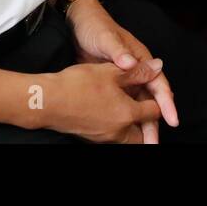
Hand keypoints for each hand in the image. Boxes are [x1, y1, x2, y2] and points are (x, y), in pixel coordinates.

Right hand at [46, 62, 166, 142]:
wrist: (49, 101)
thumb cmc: (79, 84)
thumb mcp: (111, 71)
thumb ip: (138, 72)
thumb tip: (157, 67)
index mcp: (128, 113)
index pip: (153, 112)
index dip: (158, 103)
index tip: (153, 95)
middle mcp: (118, 130)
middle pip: (141, 135)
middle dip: (145, 125)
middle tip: (146, 113)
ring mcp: (103, 136)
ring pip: (126, 138)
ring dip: (130, 128)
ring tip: (127, 112)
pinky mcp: (91, 137)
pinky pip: (111, 137)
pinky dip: (115, 128)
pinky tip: (108, 114)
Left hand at [67, 0, 177, 140]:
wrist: (79, 24)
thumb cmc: (96, 28)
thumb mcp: (106, 39)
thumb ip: (118, 51)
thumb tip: (129, 63)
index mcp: (141, 60)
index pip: (159, 84)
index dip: (166, 103)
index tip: (172, 119)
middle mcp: (137, 71)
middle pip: (150, 100)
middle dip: (154, 121)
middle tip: (153, 142)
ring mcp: (125, 80)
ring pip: (138, 106)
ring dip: (141, 123)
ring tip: (143, 142)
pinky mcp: (113, 85)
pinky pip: (124, 105)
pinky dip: (127, 119)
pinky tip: (125, 132)